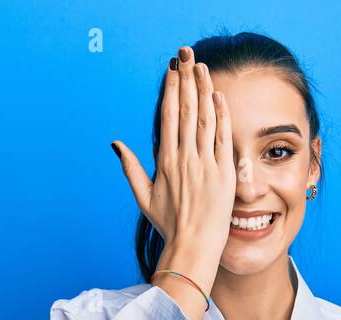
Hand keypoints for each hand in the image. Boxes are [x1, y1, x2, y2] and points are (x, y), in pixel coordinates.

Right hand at [112, 45, 235, 295]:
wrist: (193, 245)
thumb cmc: (169, 224)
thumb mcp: (143, 196)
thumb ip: (130, 167)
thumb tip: (116, 143)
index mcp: (165, 161)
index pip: (168, 116)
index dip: (170, 90)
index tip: (172, 70)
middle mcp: (185, 159)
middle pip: (185, 110)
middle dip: (185, 79)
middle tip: (185, 54)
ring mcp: (205, 164)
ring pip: (204, 118)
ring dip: (203, 89)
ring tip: (202, 66)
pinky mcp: (224, 172)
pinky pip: (223, 137)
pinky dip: (221, 115)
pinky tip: (218, 95)